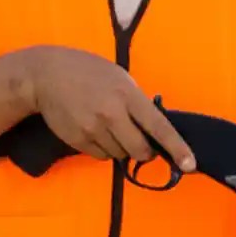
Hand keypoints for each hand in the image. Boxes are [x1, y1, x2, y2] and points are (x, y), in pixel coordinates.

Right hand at [20, 46, 194, 170]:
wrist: (46, 75)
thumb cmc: (88, 71)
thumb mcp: (119, 77)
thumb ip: (136, 101)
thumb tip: (153, 129)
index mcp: (128, 95)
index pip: (159, 127)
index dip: (176, 148)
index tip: (189, 165)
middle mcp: (112, 114)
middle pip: (140, 150)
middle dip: (146, 152)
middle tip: (142, 143)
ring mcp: (93, 129)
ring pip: (120, 155)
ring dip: (122, 148)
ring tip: (109, 127)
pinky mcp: (77, 141)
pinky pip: (100, 156)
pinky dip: (104, 148)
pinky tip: (94, 130)